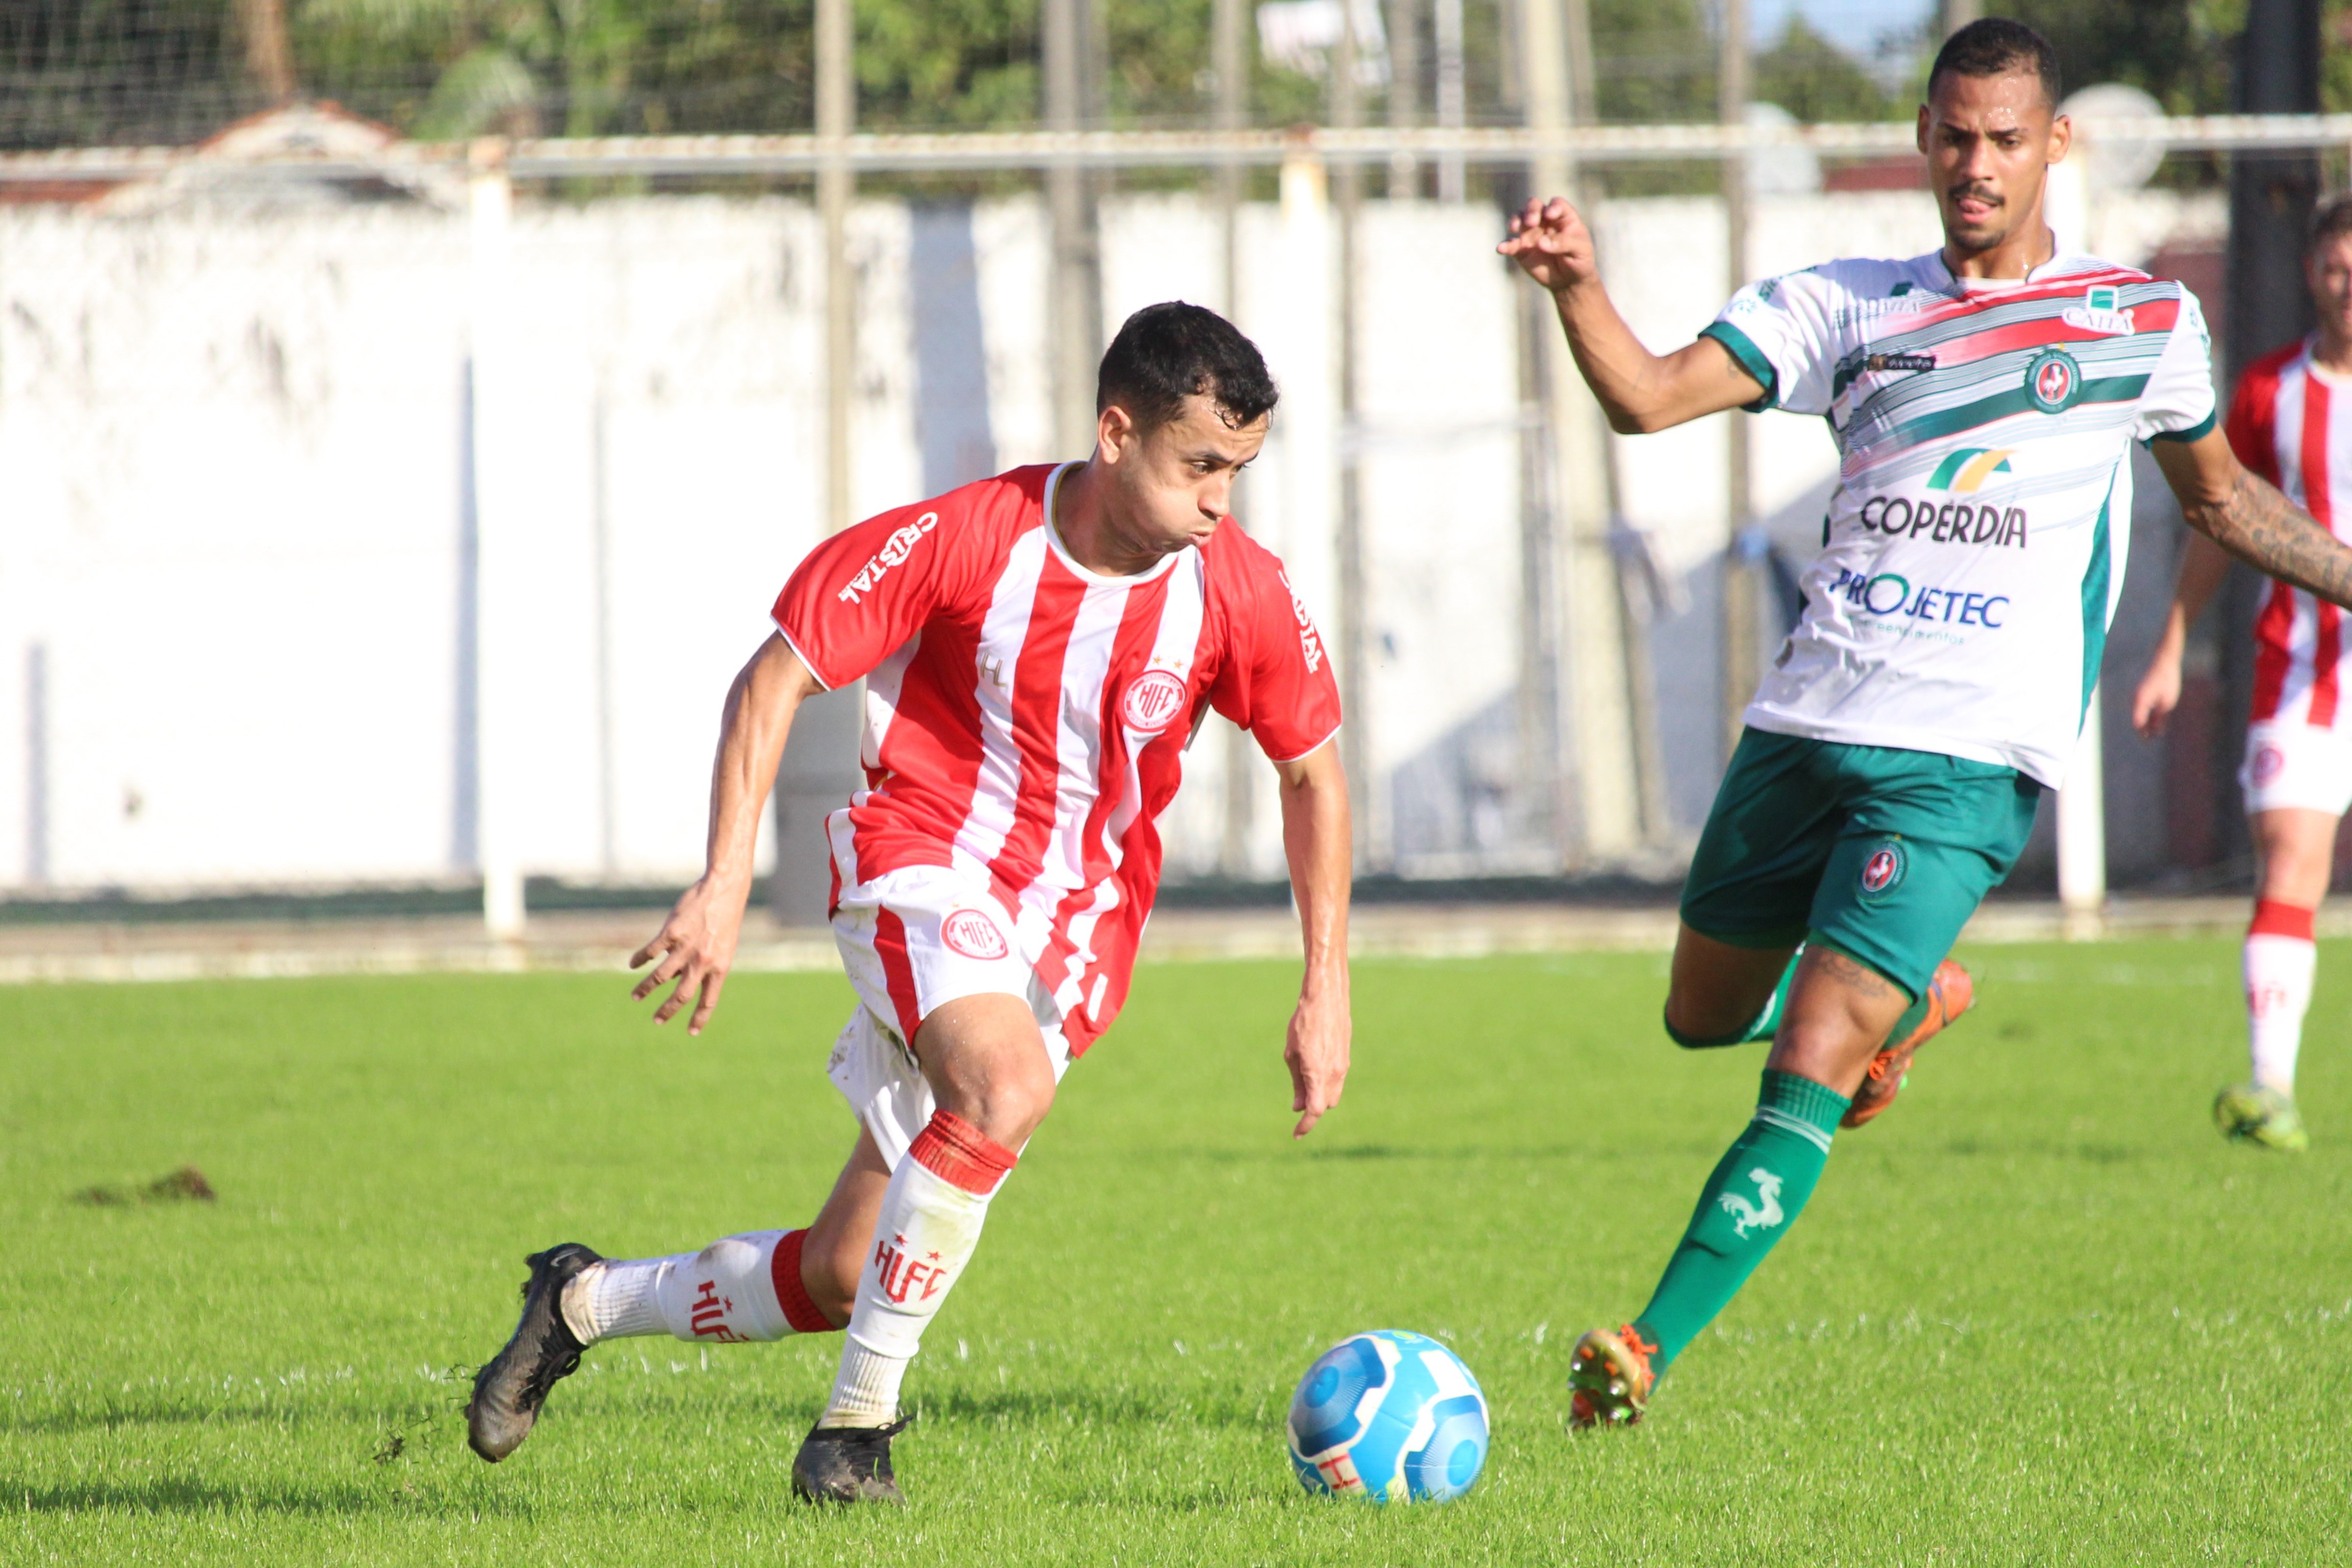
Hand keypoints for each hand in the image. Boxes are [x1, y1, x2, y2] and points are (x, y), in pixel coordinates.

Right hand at [630, 875, 749, 1034]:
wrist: (724, 889)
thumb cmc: (725, 918)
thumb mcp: (723, 946)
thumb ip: (705, 965)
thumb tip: (677, 979)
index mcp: (720, 967)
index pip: (709, 1000)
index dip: (700, 1017)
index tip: (692, 1032)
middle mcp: (703, 961)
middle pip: (682, 995)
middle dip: (668, 1011)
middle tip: (657, 1020)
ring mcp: (687, 947)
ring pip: (661, 976)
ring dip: (646, 988)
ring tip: (636, 997)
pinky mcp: (672, 932)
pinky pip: (651, 951)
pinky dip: (640, 959)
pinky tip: (633, 964)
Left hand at [1283, 982, 1350, 1139]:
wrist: (1326, 997)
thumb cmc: (1302, 1023)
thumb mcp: (1291, 1054)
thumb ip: (1297, 1083)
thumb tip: (1298, 1107)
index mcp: (1317, 1073)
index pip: (1314, 1111)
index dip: (1305, 1126)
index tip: (1296, 1134)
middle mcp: (1334, 1073)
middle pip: (1324, 1105)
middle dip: (1312, 1109)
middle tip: (1296, 1104)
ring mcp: (1344, 1065)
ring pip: (1333, 1094)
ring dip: (1320, 1097)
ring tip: (1304, 1083)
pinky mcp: (1346, 1057)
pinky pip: (1338, 1080)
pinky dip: (1327, 1084)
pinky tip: (1315, 1069)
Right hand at [1497, 195, 1599, 294]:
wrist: (1569, 281)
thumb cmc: (1580, 260)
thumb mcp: (1580, 250)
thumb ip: (1564, 243)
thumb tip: (1541, 243)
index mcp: (1563, 217)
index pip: (1556, 204)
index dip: (1552, 207)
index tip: (1550, 215)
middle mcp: (1545, 221)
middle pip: (1534, 206)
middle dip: (1531, 211)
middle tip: (1531, 222)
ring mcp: (1531, 234)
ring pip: (1519, 219)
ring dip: (1515, 221)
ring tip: (1514, 229)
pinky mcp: (1521, 249)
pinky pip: (1510, 244)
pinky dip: (1505, 245)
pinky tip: (1501, 248)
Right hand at [2131, 653, 2182, 738]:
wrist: (2164, 663)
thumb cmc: (2167, 681)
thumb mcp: (2167, 702)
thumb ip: (2161, 718)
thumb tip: (2157, 732)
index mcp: (2140, 702)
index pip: (2137, 722)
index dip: (2141, 733)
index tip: (2146, 741)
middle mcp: (2136, 700)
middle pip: (2137, 720)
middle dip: (2143, 730)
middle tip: (2149, 741)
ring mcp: (2138, 697)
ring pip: (2140, 715)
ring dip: (2146, 724)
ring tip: (2153, 734)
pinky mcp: (2142, 695)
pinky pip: (2143, 709)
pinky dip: (2148, 716)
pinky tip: (2155, 722)